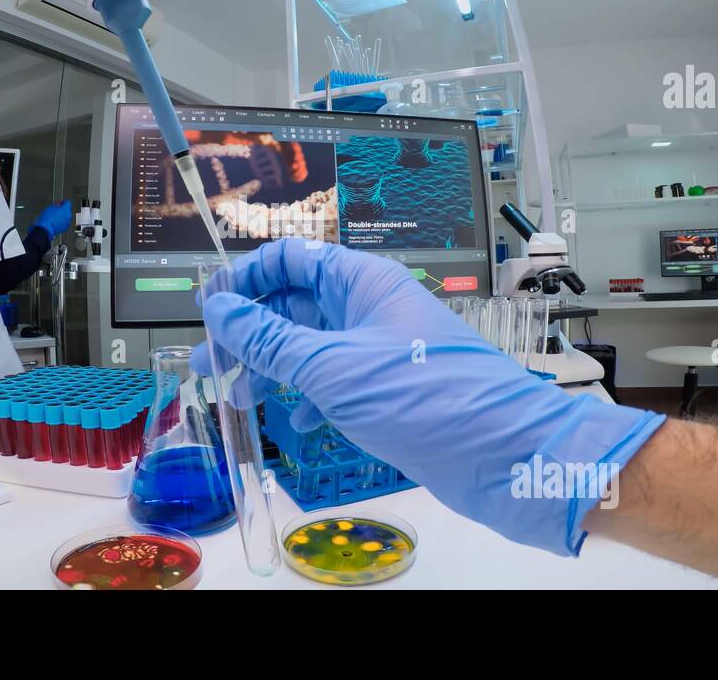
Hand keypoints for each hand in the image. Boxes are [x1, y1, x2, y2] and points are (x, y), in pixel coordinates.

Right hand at [31, 200, 72, 237]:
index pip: (67, 202)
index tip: (59, 203)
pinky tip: (55, 222)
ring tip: (54, 217)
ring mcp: (67, 222)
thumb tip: (57, 206)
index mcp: (66, 208)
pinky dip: (61, 221)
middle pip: (67, 210)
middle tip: (56, 210)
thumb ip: (56, 205)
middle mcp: (68, 215)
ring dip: (62, 216)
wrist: (45, 228)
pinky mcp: (65, 227)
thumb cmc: (47, 217)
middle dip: (62, 210)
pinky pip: (64, 222)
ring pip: (66, 217)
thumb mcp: (50, 207)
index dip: (63, 202)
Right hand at [190, 240, 664, 555]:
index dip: (247, 279)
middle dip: (249, 331)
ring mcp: (381, 351)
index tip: (211, 310)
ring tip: (236, 398)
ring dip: (270, 369)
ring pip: (310, 347)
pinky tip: (293, 423)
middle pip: (295, 304)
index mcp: (363, 283)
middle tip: (208, 366)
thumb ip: (272, 340)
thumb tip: (220, 311)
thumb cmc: (431, 400)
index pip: (292, 259)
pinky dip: (307, 398)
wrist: (508, 458)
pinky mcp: (391, 392)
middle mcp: (371, 309)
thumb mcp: (335, 368)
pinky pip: (335, 383)